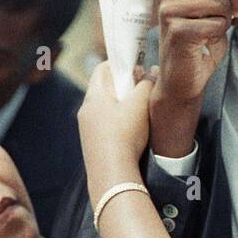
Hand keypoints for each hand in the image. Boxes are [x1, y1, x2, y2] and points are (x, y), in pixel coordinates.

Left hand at [79, 61, 155, 196]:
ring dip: (122, 105)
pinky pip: (105, 124)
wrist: (112, 174)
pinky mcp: (92, 143)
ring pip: (105, 107)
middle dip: (124, 85)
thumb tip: (151, 73)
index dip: (120, 64)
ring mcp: (87, 128)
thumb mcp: (140, 104)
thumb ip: (146, 84)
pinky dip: (118, 121)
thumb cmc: (124, 135)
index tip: (137, 68)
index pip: (103, 68)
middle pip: (104, 88)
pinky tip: (132, 131)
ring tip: (140, 111)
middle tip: (142, 89)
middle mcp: (86, 110)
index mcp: (93, 96)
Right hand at [150, 0, 237, 155]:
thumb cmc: (200, 36)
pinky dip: (221, 32)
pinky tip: (208, 39)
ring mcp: (167, 10)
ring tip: (217, 26)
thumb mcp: (208, 1)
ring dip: (228, 17)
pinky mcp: (176, 31)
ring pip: (220, 1)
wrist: (184, 76)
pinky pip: (217, 23)